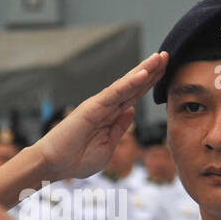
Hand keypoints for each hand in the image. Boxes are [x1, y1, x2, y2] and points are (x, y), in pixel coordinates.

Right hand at [31, 52, 167, 180]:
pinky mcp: (93, 107)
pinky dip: (129, 83)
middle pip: (134, 85)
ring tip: (159, 58)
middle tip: (167, 55)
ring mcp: (100, 105)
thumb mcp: (107, 147)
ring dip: (144, 71)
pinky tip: (144, 73)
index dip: (150, 83)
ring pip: (126, 85)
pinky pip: (115, 93)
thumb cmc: (76, 159)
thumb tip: (131, 111)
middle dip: (151, 71)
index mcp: (111, 116)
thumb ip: (119, 128)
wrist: (53, 164)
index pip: (134, 96)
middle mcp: (107, 107)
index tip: (164, 70)